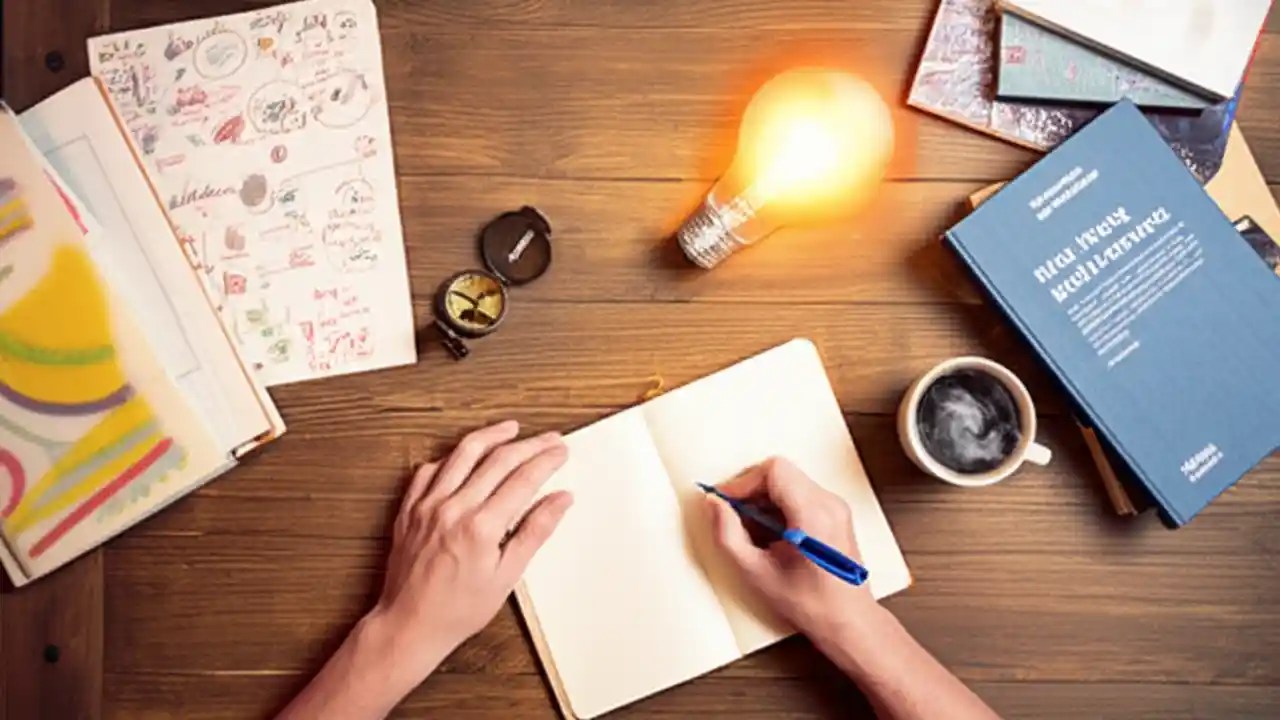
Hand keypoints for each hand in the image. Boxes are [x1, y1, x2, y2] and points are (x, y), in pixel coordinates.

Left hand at [364, 420, 573, 691]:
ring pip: (463, 453)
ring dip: (491, 436)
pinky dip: (452, 457)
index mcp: (481, 528)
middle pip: (498, 459)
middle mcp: (453, 509)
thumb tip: (561, 500)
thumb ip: (535, 532)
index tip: (560, 451)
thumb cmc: (458, 609)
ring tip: (510, 428)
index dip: (546, 460)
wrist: (410, 623)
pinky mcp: (410, 508)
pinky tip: (465, 455)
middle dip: (529, 445)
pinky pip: (431, 469)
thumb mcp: (507, 576)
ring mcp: (428, 505)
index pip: (523, 479)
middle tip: (548, 439)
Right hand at [706, 457, 877, 640]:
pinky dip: (779, 506)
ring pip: (788, 481)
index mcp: (813, 515)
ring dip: (763, 499)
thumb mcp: (757, 574)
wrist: (848, 620)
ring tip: (754, 532)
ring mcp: (836, 506)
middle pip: (780, 473)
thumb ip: (728, 535)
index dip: (742, 482)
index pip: (774, 471)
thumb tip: (713, 505)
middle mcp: (829, 503)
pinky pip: (800, 493)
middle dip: (751, 491)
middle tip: (734, 516)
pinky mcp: (835, 513)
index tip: (725, 501)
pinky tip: (772, 535)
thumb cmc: (811, 604)